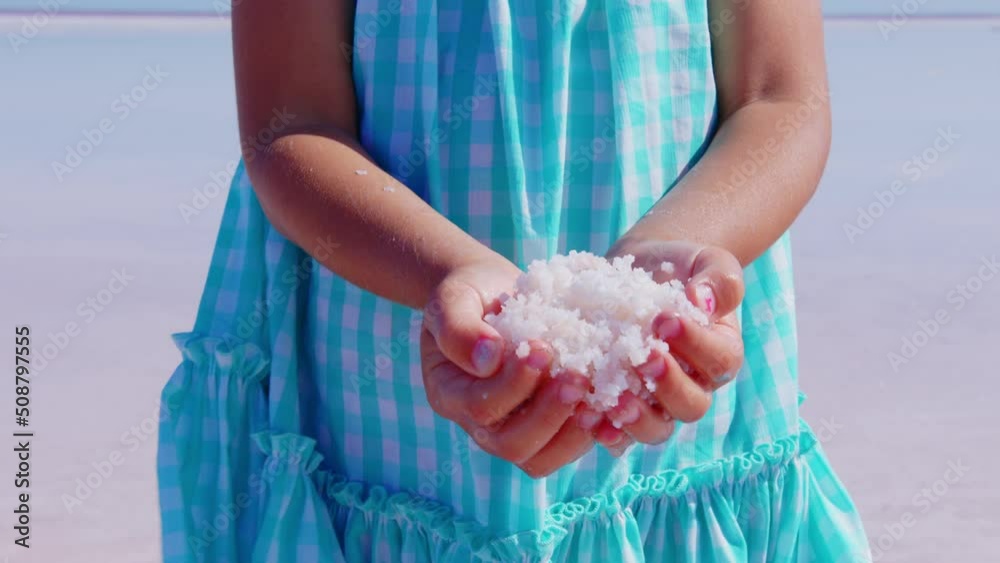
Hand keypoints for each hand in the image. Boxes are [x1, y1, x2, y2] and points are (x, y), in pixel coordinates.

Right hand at [420, 260, 597, 477]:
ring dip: (571, 432)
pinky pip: (563, 449)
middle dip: (548, 415)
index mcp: (449, 393)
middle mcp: (477, 422)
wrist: (491, 292)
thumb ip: (459, 328)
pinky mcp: (544, 426)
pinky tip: (610, 404)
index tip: (542, 347)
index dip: (514, 386)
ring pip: (539, 457)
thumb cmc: (470, 293)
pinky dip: (589, 433)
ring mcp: (511, 429)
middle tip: (576, 378)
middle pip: (511, 444)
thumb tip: (489, 359)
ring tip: (596, 396)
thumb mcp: (453, 298)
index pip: (480, 408)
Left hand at [597, 239, 745, 454]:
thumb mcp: (708, 261)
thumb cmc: (680, 266)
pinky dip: (606, 431)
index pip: (720, 361)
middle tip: (644, 357)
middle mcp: (693, 386)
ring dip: (637, 420)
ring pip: (657, 429)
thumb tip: (703, 303)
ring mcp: (656, 403)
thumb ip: (720, 280)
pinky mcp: (621, 406)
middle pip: (692, 406)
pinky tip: (586, 416)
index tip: (666, 320)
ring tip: (615, 400)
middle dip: (668, 385)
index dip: (696, 346)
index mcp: (720, 355)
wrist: (641, 268)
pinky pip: (619, 434)